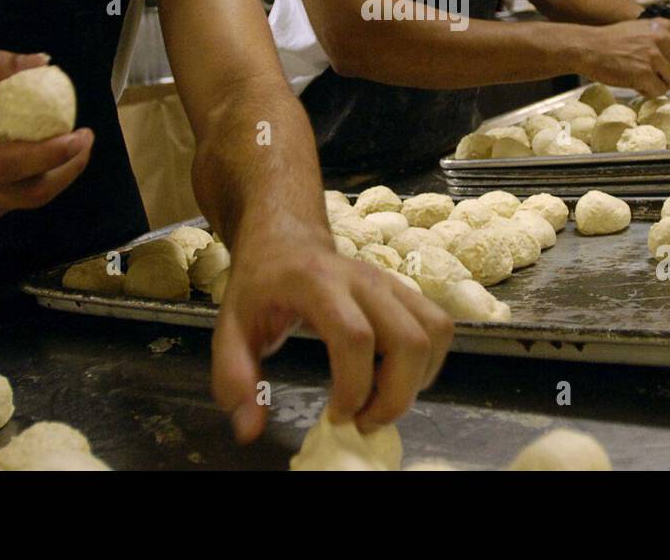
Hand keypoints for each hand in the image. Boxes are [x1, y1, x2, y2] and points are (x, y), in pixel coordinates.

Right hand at [0, 51, 93, 236]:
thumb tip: (42, 62)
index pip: (7, 164)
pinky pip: (2, 207)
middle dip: (67, 170)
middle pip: (24, 195)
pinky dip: (23, 185)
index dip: (52, 154)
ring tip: (65, 148)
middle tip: (85, 142)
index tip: (82, 133)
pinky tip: (28, 164)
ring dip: (50, 177)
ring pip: (18, 204)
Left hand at [211, 221, 453, 442]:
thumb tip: (250, 429)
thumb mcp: (230, 328)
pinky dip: (428, 363)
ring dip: (418, 380)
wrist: (285, 240)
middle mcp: (364, 279)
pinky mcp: (405, 290)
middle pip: (409, 339)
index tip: (337, 417)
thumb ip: (234, 377)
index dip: (354, 386)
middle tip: (364, 421)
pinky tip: (397, 379)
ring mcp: (390, 282)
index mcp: (317, 284)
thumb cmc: (259, 285)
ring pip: (435, 332)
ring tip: (382, 401)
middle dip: (396, 396)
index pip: (355, 337)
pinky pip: (439, 327)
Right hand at [573, 18, 669, 95]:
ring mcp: (653, 56)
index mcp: (665, 27)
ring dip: (662, 86)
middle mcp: (662, 39)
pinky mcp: (643, 73)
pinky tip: (635, 85)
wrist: (587, 47)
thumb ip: (664, 39)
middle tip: (665, 81)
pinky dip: (648, 92)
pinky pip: (658, 91)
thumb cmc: (612, 41)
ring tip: (644, 81)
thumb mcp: (643, 29)